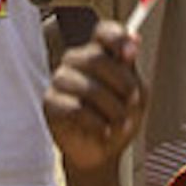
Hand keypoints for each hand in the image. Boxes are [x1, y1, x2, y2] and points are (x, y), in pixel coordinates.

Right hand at [43, 22, 145, 172]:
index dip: (116, 38)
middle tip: (133, 102)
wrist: (104, 152)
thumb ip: (131, 67)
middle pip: (96, 59)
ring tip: (120, 123)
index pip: (103, 32)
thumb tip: (134, 38)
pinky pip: (75, 109)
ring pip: (88, 87)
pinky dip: (96, 123)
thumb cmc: (119, 118)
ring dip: (112, 109)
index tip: (131, 54)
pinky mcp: (50, 103)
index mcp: (99, 53)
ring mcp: (60, 80)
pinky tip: (104, 131)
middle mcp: (76, 61)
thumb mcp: (135, 92)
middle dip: (122, 84)